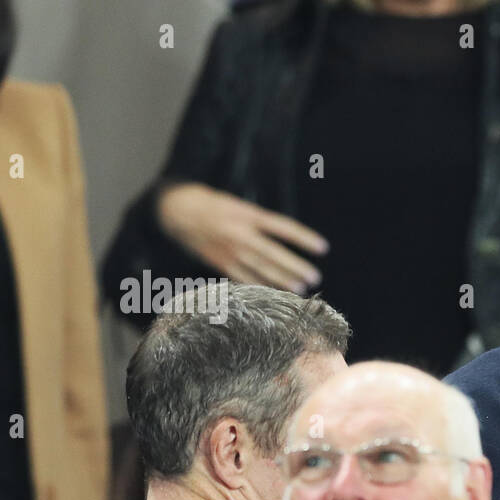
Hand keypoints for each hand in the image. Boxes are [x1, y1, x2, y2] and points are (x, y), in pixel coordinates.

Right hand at [157, 183, 327, 291]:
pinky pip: (243, 278)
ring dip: (282, 280)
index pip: (282, 226)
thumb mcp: (239, 205)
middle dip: (295, 266)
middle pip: (273, 253)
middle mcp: (239, 233)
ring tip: (300, 289)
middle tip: (315, 277)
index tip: (323, 247)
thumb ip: (260, 221)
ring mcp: (229, 250)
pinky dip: (260, 286)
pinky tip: (275, 294)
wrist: (177, 210)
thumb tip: (286, 238)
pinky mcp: (219, 263)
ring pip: (260, 269)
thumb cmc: (215, 205)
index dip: (303, 237)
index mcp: (247, 214)